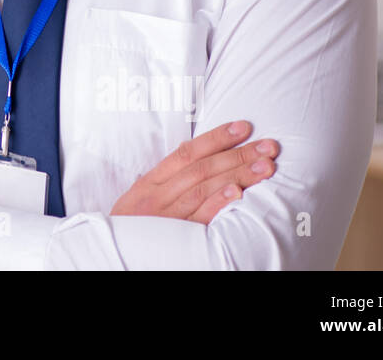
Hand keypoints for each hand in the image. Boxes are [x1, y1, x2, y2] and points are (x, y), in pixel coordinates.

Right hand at [110, 120, 278, 223]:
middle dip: (237, 154)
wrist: (114, 254)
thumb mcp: (143, 196)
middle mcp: (158, 195)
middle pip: (201, 168)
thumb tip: (194, 150)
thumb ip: (168, 176)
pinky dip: (217, 203)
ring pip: (203, 189)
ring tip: (265, 166)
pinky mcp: (175, 238)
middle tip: (268, 146)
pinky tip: (237, 192)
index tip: (244, 127)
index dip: (217, 137)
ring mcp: (166, 216)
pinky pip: (198, 218)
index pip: (187, 153)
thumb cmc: (133, 224)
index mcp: (151, 182)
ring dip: (237, 174)